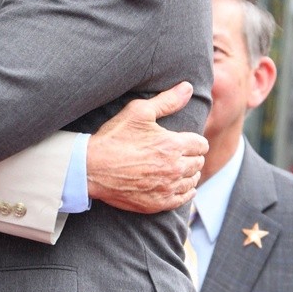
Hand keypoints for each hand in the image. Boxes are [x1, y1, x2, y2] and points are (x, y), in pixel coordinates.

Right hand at [87, 82, 206, 212]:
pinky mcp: (158, 203)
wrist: (91, 168)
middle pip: (198, 163)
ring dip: (188, 174)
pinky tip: (176, 185)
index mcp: (173, 145)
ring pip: (192, 181)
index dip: (194, 141)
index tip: (185, 141)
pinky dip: (184, 192)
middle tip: (179, 153)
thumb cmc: (113, 138)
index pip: (201, 144)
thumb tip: (188, 87)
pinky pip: (183, 199)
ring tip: (177, 168)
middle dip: (191, 156)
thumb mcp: (138, 112)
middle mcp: (175, 168)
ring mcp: (167, 188)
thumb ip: (167, 100)